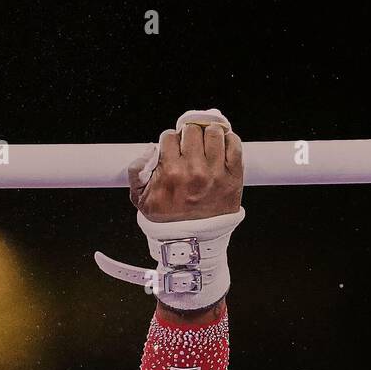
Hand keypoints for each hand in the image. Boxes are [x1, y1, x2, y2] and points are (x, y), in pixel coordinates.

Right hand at [128, 119, 242, 221]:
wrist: (191, 239)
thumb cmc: (167, 218)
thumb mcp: (140, 199)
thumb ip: (136, 171)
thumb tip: (149, 149)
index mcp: (170, 172)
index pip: (169, 136)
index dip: (171, 141)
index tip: (174, 149)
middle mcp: (194, 170)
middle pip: (191, 130)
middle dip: (188, 135)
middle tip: (189, 146)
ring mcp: (216, 172)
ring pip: (213, 132)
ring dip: (208, 134)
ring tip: (205, 144)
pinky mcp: (233, 175)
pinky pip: (234, 143)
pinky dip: (228, 139)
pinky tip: (221, 146)